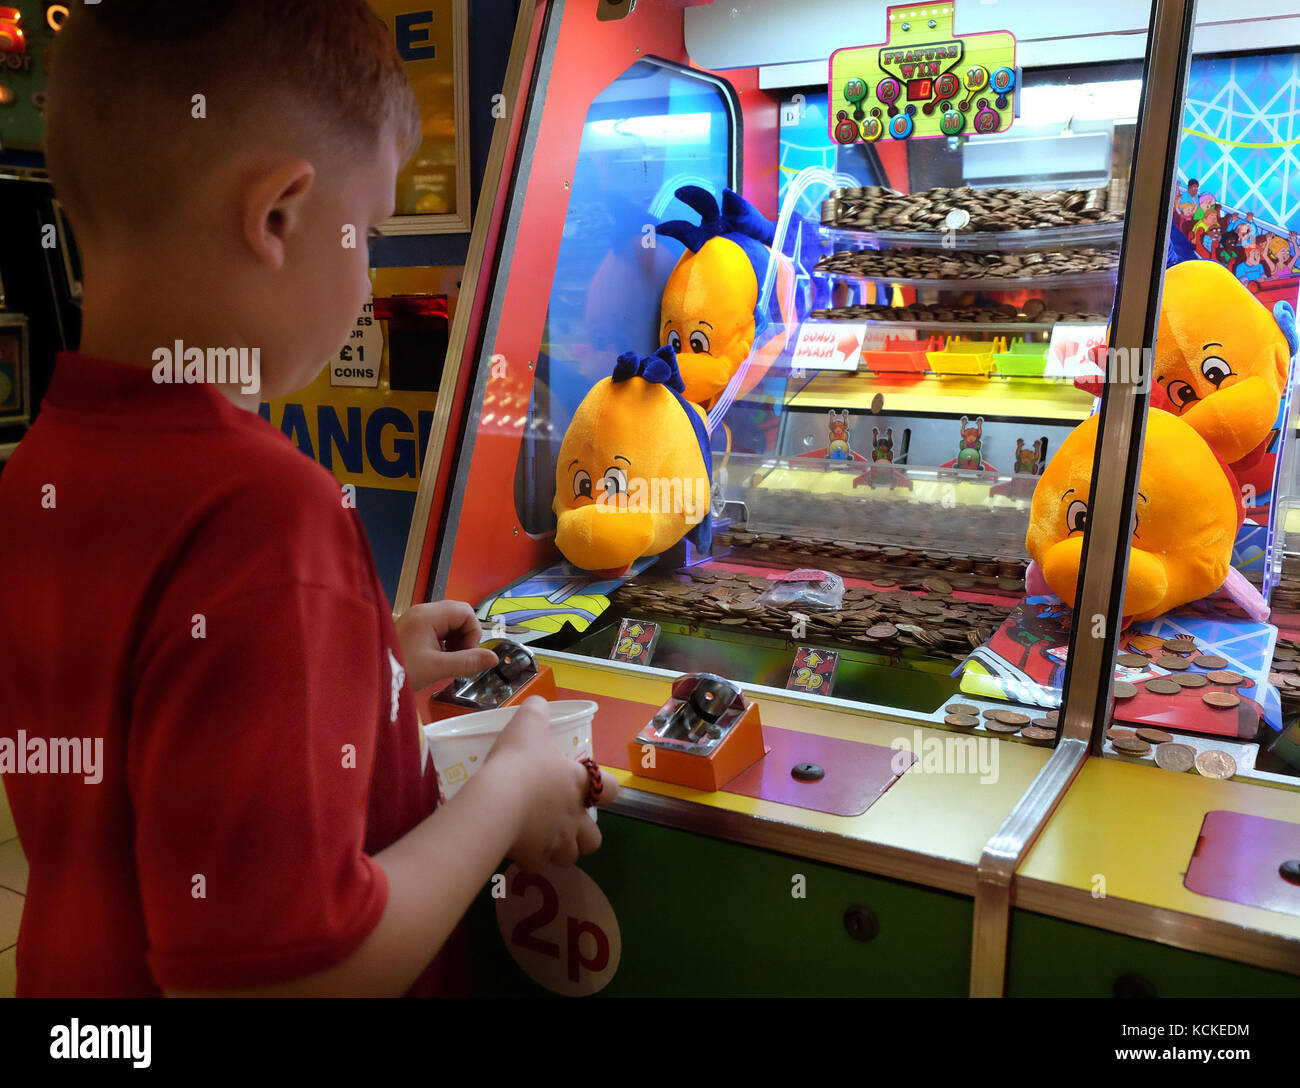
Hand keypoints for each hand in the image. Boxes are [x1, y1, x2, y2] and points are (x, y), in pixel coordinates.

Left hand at [394, 601, 497, 689]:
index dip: (473, 633)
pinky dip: (444, 644)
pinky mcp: (412, 629)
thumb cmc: (400, 671)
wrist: (368, 679)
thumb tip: (493, 658)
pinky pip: (437, 630)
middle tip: (459, 658)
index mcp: (429, 615)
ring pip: (449, 623)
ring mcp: (416, 619)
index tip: (467, 655)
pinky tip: (437, 660)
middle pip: (459, 615)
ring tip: (447, 662)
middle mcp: (423, 612)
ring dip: (455, 642)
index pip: (466, 612)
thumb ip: (468, 662)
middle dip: (465, 637)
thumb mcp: (437, 668)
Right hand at [485, 696, 616, 869]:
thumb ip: (536, 712)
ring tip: (540, 837)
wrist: (497, 801)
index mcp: (579, 785)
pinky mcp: (534, 859)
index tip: (590, 788)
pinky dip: (530, 858)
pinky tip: (517, 847)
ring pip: (569, 857)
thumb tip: (538, 703)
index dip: (605, 789)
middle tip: (563, 821)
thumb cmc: (520, 761)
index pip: (611, 790)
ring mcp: (557, 842)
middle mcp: (575, 818)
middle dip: (582, 835)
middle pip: (594, 839)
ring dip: (559, 849)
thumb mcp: (528, 725)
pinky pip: (537, 864)